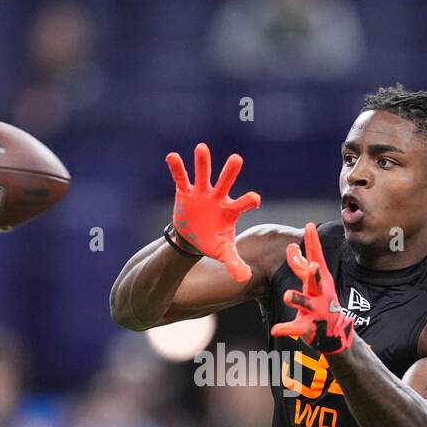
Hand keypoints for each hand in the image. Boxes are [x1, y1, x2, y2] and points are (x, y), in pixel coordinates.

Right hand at [166, 142, 260, 282]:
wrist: (193, 238)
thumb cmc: (212, 241)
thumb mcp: (224, 253)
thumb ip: (234, 264)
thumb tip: (244, 278)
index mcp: (230, 211)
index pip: (242, 204)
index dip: (248, 201)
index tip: (255, 199)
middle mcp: (218, 198)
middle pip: (225, 182)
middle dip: (230, 171)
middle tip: (237, 159)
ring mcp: (201, 193)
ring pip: (203, 174)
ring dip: (202, 162)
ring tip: (201, 148)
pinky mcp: (186, 192)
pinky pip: (181, 178)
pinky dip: (177, 167)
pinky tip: (172, 156)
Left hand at [270, 222, 353, 353]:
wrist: (335, 330)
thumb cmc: (322, 300)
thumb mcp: (315, 281)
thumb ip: (301, 264)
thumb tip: (289, 245)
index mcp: (320, 279)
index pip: (316, 257)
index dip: (313, 242)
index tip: (308, 226)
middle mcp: (320, 292)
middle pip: (316, 279)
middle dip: (314, 273)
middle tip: (312, 266)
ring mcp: (316, 309)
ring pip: (306, 303)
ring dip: (298, 298)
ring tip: (288, 295)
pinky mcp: (309, 325)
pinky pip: (297, 327)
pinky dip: (286, 328)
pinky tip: (275, 329)